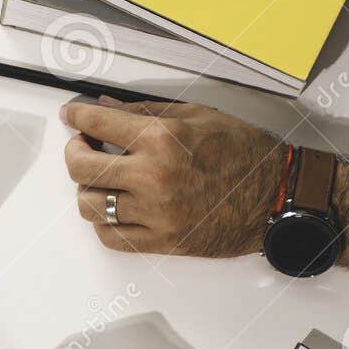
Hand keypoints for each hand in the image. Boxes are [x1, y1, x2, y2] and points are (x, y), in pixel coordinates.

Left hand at [60, 97, 284, 255]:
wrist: (276, 196)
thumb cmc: (245, 154)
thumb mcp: (198, 115)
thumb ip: (146, 111)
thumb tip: (106, 107)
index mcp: (162, 139)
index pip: (97, 123)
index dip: (76, 116)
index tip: (72, 115)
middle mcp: (153, 176)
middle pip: (81, 167)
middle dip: (74, 152)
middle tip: (82, 146)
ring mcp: (155, 213)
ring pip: (89, 205)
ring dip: (87, 190)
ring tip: (100, 180)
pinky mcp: (162, 241)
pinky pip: (111, 237)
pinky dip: (103, 222)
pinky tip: (112, 208)